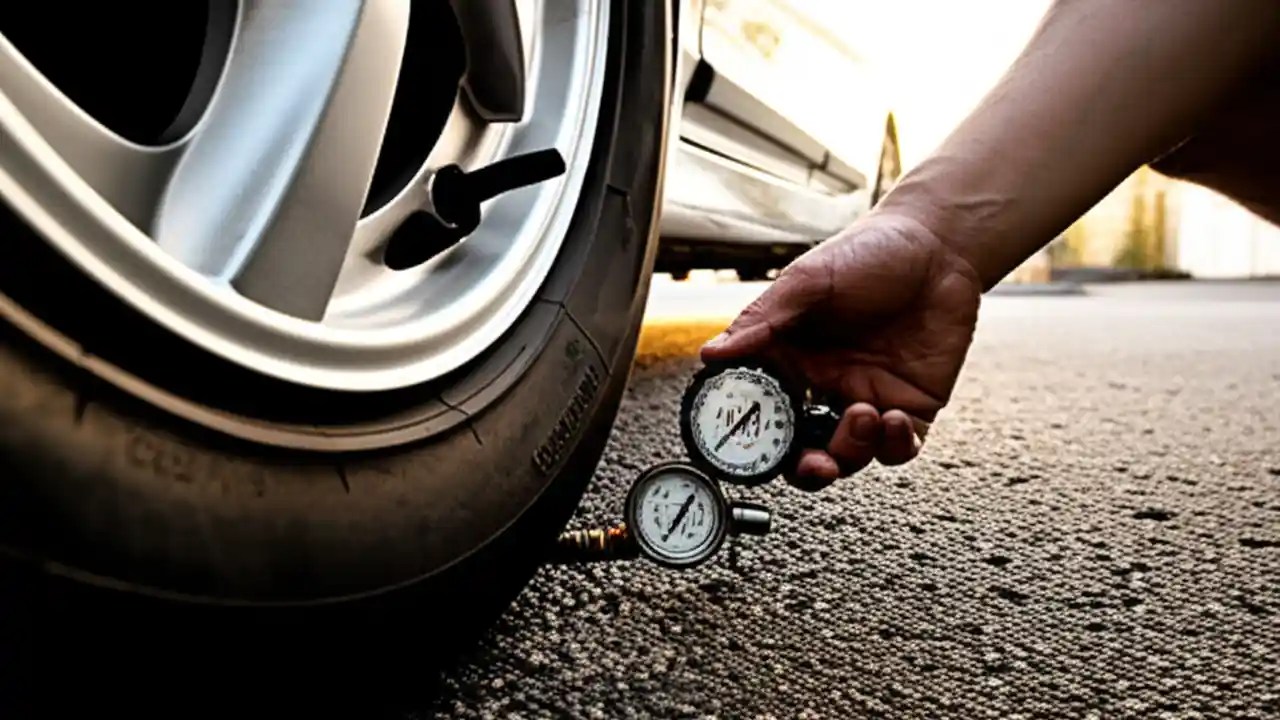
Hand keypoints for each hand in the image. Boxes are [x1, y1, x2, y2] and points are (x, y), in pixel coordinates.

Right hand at [700, 212, 982, 484]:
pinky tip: (892, 420)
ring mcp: (870, 397)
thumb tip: (711, 355)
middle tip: (815, 464)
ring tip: (861, 415)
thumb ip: (761, 321)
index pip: (767, 413)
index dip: (761, 438)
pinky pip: (900, 447)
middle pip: (807, 449)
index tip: (761, 444)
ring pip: (852, 456)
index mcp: (794, 360)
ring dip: (852, 451)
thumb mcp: (807, 281)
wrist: (938, 243)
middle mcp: (829, 384)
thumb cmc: (870, 252)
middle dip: (807, 469)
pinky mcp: (912, 404)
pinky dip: (894, 447)